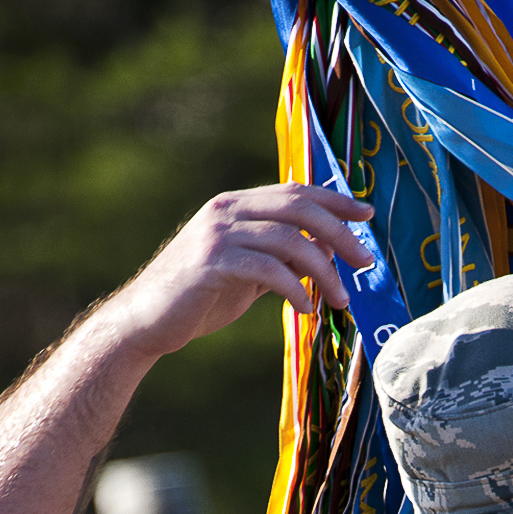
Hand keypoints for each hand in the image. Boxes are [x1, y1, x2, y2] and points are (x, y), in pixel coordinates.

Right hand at [103, 184, 373, 360]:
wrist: (145, 322)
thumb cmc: (198, 299)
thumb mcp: (247, 272)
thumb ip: (280, 258)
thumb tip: (326, 252)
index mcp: (235, 205)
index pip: (295, 191)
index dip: (335, 199)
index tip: (367, 214)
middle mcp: (226, 211)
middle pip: (298, 208)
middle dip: (340, 232)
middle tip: (366, 261)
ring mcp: (216, 235)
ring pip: (288, 240)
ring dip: (324, 270)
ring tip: (342, 299)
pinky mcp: (211, 264)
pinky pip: (266, 270)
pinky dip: (294, 289)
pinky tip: (307, 308)